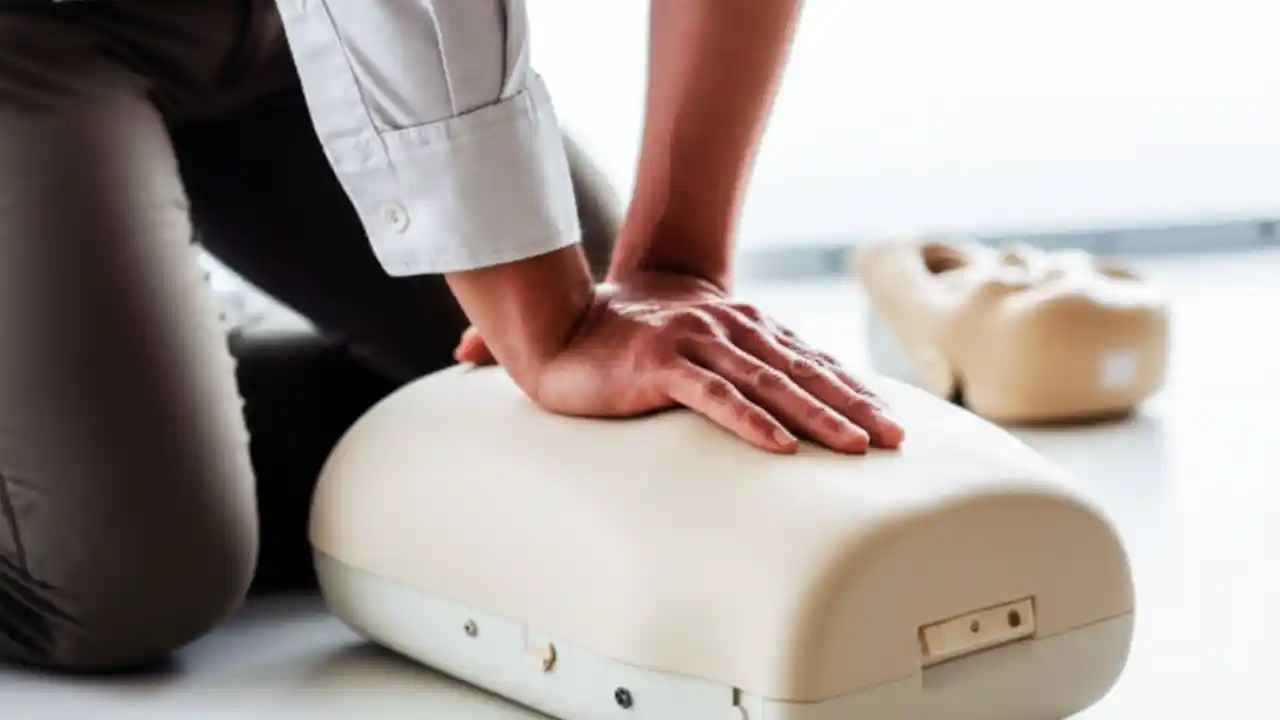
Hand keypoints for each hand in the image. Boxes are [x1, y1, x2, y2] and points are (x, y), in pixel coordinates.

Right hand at [454, 271, 903, 453]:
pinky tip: (781, 447)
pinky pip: (715, 397)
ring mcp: (695, 341)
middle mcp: (725, 325)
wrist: (558, 324)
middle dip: (854, 405)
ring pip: (770, 383)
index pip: (807, 358)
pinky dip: (751, 421)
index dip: (850, 387)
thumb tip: (769, 393)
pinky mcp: (660, 364)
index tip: (887, 417)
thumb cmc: (620, 337)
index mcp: (737, 322)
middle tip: (895, 438)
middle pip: (803, 370)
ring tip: (856, 446)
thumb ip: (728, 359)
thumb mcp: (688, 344)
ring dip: (818, 416)